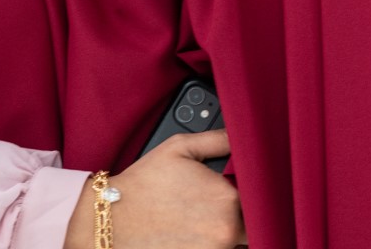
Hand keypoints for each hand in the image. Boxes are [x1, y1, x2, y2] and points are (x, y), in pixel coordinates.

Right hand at [64, 130, 244, 248]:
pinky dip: (213, 244)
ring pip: (241, 242)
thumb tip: (242, 133)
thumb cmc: (143, 185)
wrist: (109, 225)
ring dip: (232, 232)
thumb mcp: (179, 148)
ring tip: (203, 220)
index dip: (254, 191)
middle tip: (217, 206)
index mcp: (228, 198)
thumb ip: (218, 139)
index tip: (241, 188)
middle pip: (254, 224)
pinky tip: (195, 234)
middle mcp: (226, 230)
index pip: (261, 196)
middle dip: (246, 215)